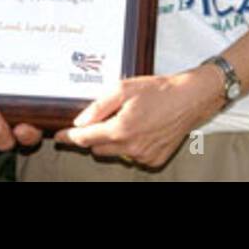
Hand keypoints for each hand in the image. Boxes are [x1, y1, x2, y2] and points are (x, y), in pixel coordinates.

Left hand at [53, 66, 223, 168]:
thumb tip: (80, 121)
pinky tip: (142, 129)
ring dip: (114, 140)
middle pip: (97, 149)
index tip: (59, 137)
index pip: (85, 138)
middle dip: (94, 136)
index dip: (69, 137)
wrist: (188, 99)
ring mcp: (143, 156)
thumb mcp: (123, 89)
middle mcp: (130, 147)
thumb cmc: (157, 91)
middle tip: (101, 120)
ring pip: (115, 153)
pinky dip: (132, 145)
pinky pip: (133, 156)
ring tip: (128, 119)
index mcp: (120, 129)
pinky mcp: (154, 160)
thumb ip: (98, 107)